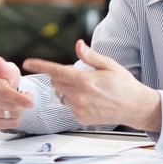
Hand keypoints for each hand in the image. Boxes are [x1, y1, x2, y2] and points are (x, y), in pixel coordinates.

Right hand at [0, 55, 32, 128]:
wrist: (2, 88)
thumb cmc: (5, 77)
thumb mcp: (8, 69)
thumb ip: (3, 67)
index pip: (3, 93)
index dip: (19, 97)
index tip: (30, 100)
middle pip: (10, 106)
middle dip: (23, 102)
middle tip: (25, 94)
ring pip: (12, 116)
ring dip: (21, 109)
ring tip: (18, 101)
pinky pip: (10, 125)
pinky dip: (16, 118)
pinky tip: (13, 110)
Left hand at [24, 40, 161, 132]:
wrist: (135, 107)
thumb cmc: (124, 84)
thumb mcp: (109, 65)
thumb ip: (90, 56)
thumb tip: (78, 44)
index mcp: (85, 80)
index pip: (56, 71)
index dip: (40, 65)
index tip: (27, 62)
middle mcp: (79, 96)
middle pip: (56, 83)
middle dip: (61, 76)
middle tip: (80, 75)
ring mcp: (79, 109)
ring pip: (62, 95)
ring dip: (68, 90)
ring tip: (88, 89)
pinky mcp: (81, 118)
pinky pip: (70, 107)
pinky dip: (75, 101)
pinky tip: (91, 100)